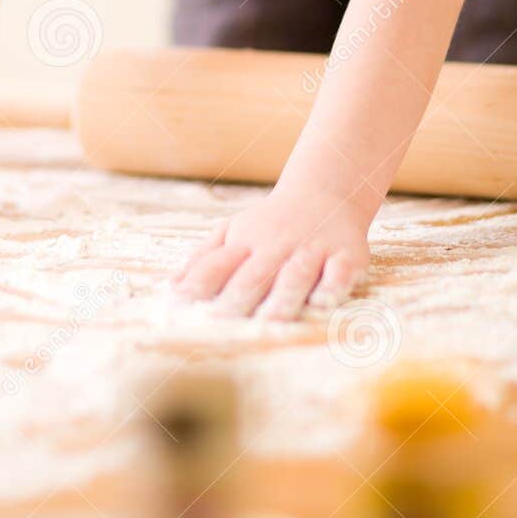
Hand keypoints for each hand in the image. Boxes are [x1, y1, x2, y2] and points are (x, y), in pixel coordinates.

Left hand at [172, 185, 370, 319]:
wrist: (325, 192)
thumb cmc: (271, 223)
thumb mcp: (233, 231)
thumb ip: (204, 260)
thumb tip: (170, 290)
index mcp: (245, 241)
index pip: (217, 265)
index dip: (198, 285)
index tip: (180, 308)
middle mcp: (276, 245)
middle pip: (254, 274)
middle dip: (237, 298)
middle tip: (222, 325)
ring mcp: (312, 248)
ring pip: (295, 274)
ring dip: (282, 298)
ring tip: (270, 322)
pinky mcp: (345, 254)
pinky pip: (339, 271)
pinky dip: (332, 286)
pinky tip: (322, 303)